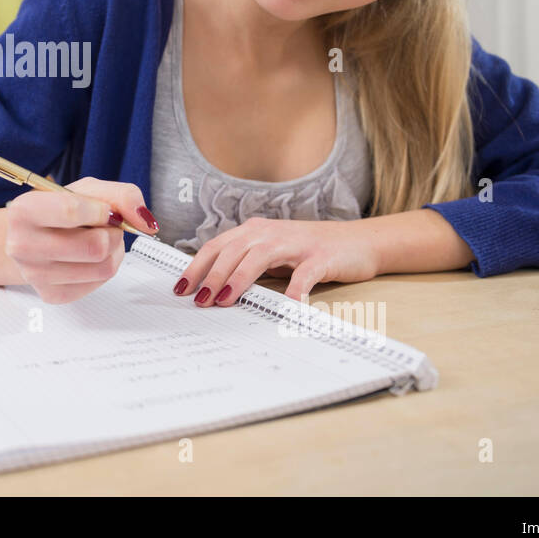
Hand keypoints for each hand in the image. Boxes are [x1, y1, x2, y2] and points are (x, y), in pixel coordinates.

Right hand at [4, 177, 157, 303]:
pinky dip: (105, 266)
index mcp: (24, 211)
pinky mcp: (52, 295)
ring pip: (103, 267)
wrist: (31, 238)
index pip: (73, 211)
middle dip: (113, 232)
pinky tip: (91, 257)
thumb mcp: (86, 190)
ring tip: (100, 239)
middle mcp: (22, 245)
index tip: (104, 210)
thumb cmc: (58, 210)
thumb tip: (146, 222)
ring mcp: (36, 275)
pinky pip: (100, 282)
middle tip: (106, 226)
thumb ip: (121, 195)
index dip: (101, 210)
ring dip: (114, 250)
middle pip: (95, 246)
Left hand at [176, 217, 378, 305]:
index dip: (197, 266)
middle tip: (199, 300)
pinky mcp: (321, 257)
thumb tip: (213, 288)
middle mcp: (271, 233)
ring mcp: (296, 243)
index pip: (218, 246)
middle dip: (212, 276)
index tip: (181, 288)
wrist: (358, 241)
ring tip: (224, 301)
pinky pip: (304, 275)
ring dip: (238, 279)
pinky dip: (293, 290)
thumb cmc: (309, 251)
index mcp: (255, 231)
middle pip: (233, 251)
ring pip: (259, 257)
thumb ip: (246, 264)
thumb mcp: (272, 254)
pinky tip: (285, 306)